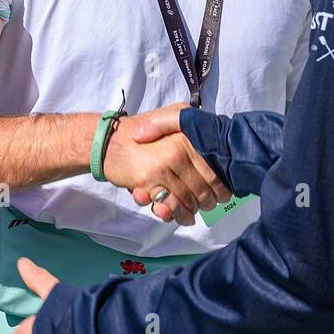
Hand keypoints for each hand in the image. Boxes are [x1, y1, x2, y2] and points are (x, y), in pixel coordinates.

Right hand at [102, 104, 230, 225]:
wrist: (110, 140)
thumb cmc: (142, 131)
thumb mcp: (169, 115)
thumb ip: (191, 122)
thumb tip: (214, 141)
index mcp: (187, 137)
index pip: (214, 170)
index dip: (222, 187)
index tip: (224, 195)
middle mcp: (178, 151)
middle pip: (204, 188)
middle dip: (209, 202)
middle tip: (210, 206)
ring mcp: (163, 167)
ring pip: (188, 200)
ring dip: (193, 212)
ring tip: (194, 214)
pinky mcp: (148, 181)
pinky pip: (169, 205)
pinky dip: (177, 216)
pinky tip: (182, 218)